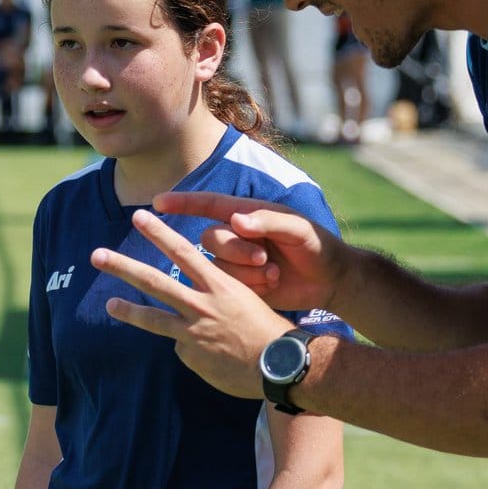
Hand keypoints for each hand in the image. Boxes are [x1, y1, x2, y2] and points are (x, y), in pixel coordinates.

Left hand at [94, 210, 294, 400]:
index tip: (140, 217)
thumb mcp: (248, 298)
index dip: (159, 233)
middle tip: (98, 255)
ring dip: (127, 310)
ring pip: (153, 319)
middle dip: (123, 267)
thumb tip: (200, 303)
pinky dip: (195, 350)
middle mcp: (201, 305)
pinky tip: (215, 358)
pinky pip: (183, 348)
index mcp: (219, 284)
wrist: (282, 363)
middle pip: (155, 281)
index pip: (184, 251)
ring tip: (108, 304)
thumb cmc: (271, 329)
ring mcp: (192, 332)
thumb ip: (219, 296)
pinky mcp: (191, 356)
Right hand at [154, 191, 349, 313]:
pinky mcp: (239, 285)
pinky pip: (227, 285)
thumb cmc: (318, 245)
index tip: (156, 203)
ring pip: (217, 265)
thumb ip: (268, 220)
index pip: (207, 204)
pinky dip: (250, 285)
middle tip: (264, 257)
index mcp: (247, 214)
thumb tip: (236, 220)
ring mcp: (236, 262)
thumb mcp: (298, 228)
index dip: (181, 203)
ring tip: (274, 273)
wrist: (331, 280)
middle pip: (210, 239)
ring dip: (246, 271)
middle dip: (235, 250)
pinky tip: (272, 284)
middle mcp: (236, 236)